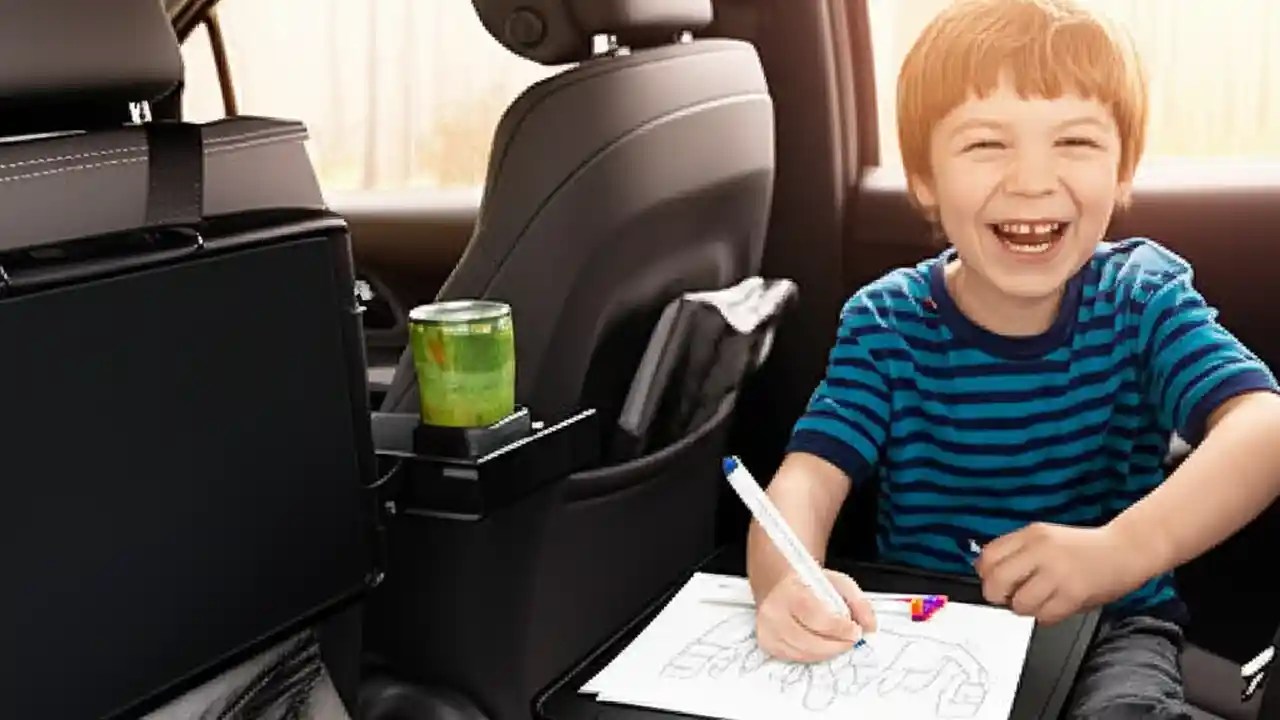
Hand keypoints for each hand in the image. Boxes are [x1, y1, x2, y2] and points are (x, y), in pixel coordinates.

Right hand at [755, 570, 877, 662]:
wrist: (781, 587)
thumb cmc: (811, 585)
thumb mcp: (838, 583)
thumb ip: (859, 602)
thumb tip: (870, 627)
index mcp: (789, 591)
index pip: (815, 616)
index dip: (838, 628)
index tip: (855, 631)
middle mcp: (773, 612)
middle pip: (808, 641)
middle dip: (836, 645)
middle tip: (851, 641)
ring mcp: (767, 631)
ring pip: (803, 653)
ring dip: (827, 652)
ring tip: (839, 643)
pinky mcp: (767, 644)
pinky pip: (795, 658)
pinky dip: (813, 655)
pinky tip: (822, 645)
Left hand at [974, 523, 1140, 623]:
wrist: (1125, 550)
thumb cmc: (1084, 549)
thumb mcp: (1046, 539)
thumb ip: (1018, 551)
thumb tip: (986, 571)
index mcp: (1031, 534)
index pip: (988, 556)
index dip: (986, 574)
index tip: (993, 580)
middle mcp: (1040, 551)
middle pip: (996, 582)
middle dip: (998, 596)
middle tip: (1010, 596)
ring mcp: (1057, 573)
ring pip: (1019, 604)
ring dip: (1026, 608)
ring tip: (1040, 600)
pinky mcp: (1073, 594)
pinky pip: (1043, 616)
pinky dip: (1046, 616)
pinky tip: (1056, 605)